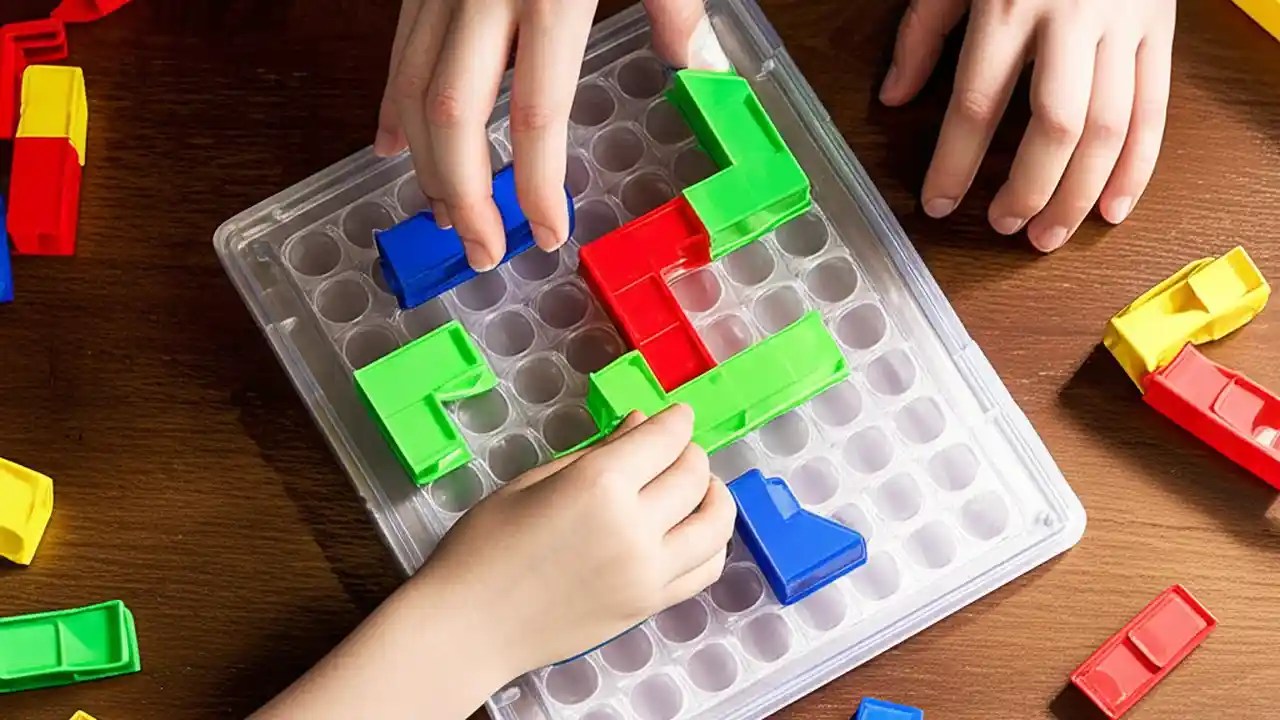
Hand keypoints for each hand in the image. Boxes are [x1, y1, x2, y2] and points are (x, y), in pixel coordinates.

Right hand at [252, 406, 734, 719]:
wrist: (469, 627)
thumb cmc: (484, 547)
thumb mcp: (534, 481)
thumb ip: (598, 453)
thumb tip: (641, 425)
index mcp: (600, 485)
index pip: (664, 439)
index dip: (677, 420)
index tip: (678, 414)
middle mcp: (634, 526)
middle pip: (693, 475)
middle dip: (690, 452)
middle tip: (676, 448)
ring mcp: (647, 571)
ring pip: (714, 523)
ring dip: (714, 495)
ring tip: (699, 487)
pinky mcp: (649, 605)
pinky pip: (705, 569)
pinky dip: (711, 543)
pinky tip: (694, 531)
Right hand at [375, 0, 730, 270]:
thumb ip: (675, 5)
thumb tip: (701, 67)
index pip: (535, 113)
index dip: (535, 184)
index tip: (549, 232)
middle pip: (454, 113)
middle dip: (462, 193)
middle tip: (481, 254)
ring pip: (411, 85)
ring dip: (422, 161)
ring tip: (440, 216)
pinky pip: (396, 46)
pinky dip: (391, 100)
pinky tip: (390, 143)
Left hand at [880, 0, 1175, 251]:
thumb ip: (923, 35)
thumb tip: (894, 99)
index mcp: (1008, 5)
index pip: (977, 104)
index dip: (955, 164)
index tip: (938, 205)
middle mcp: (1070, 18)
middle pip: (1055, 125)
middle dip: (1029, 189)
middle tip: (1003, 227)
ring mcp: (1123, 25)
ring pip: (1110, 127)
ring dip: (1080, 192)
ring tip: (1049, 235)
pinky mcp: (1160, 31)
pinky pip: (1155, 110)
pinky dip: (1138, 167)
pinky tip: (1112, 208)